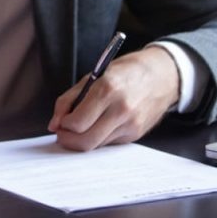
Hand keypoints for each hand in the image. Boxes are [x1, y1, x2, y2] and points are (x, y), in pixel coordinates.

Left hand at [47, 46, 178, 150]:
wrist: (162, 75)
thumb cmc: (126, 72)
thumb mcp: (92, 76)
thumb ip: (69, 100)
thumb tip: (54, 123)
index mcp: (107, 90)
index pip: (78, 122)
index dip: (63, 126)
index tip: (60, 122)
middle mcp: (121, 110)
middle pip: (86, 141)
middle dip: (69, 140)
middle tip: (63, 133)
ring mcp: (131, 125)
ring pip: (97, 145)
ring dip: (82, 140)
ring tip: (79, 127)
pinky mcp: (136, 134)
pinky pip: (109, 143)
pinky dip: (98, 137)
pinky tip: (99, 124)